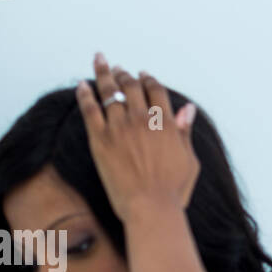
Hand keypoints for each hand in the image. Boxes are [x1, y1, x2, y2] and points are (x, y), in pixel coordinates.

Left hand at [74, 52, 198, 221]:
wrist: (151, 209)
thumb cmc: (173, 191)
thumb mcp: (189, 160)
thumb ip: (186, 132)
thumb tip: (187, 109)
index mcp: (166, 123)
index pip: (156, 90)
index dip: (148, 79)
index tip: (143, 75)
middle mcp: (143, 119)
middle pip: (131, 85)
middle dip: (125, 74)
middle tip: (119, 69)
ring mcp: (120, 127)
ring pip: (109, 90)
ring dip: (105, 74)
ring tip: (101, 63)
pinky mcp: (100, 139)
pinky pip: (90, 108)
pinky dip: (85, 93)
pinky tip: (82, 85)